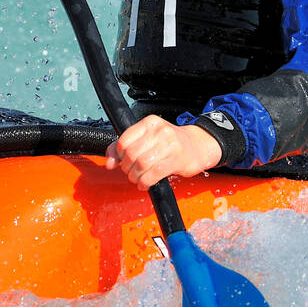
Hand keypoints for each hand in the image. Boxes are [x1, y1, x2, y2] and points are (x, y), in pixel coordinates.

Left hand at [105, 115, 221, 190]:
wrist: (198, 146)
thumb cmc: (171, 143)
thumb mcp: (148, 139)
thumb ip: (125, 147)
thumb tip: (109, 163)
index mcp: (150, 123)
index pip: (124, 139)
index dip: (119, 155)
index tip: (122, 162)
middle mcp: (159, 131)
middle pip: (131, 154)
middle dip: (127, 168)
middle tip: (130, 172)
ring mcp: (169, 144)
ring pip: (141, 164)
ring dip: (135, 176)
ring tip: (137, 178)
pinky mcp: (176, 160)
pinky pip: (153, 174)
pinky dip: (145, 182)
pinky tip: (144, 183)